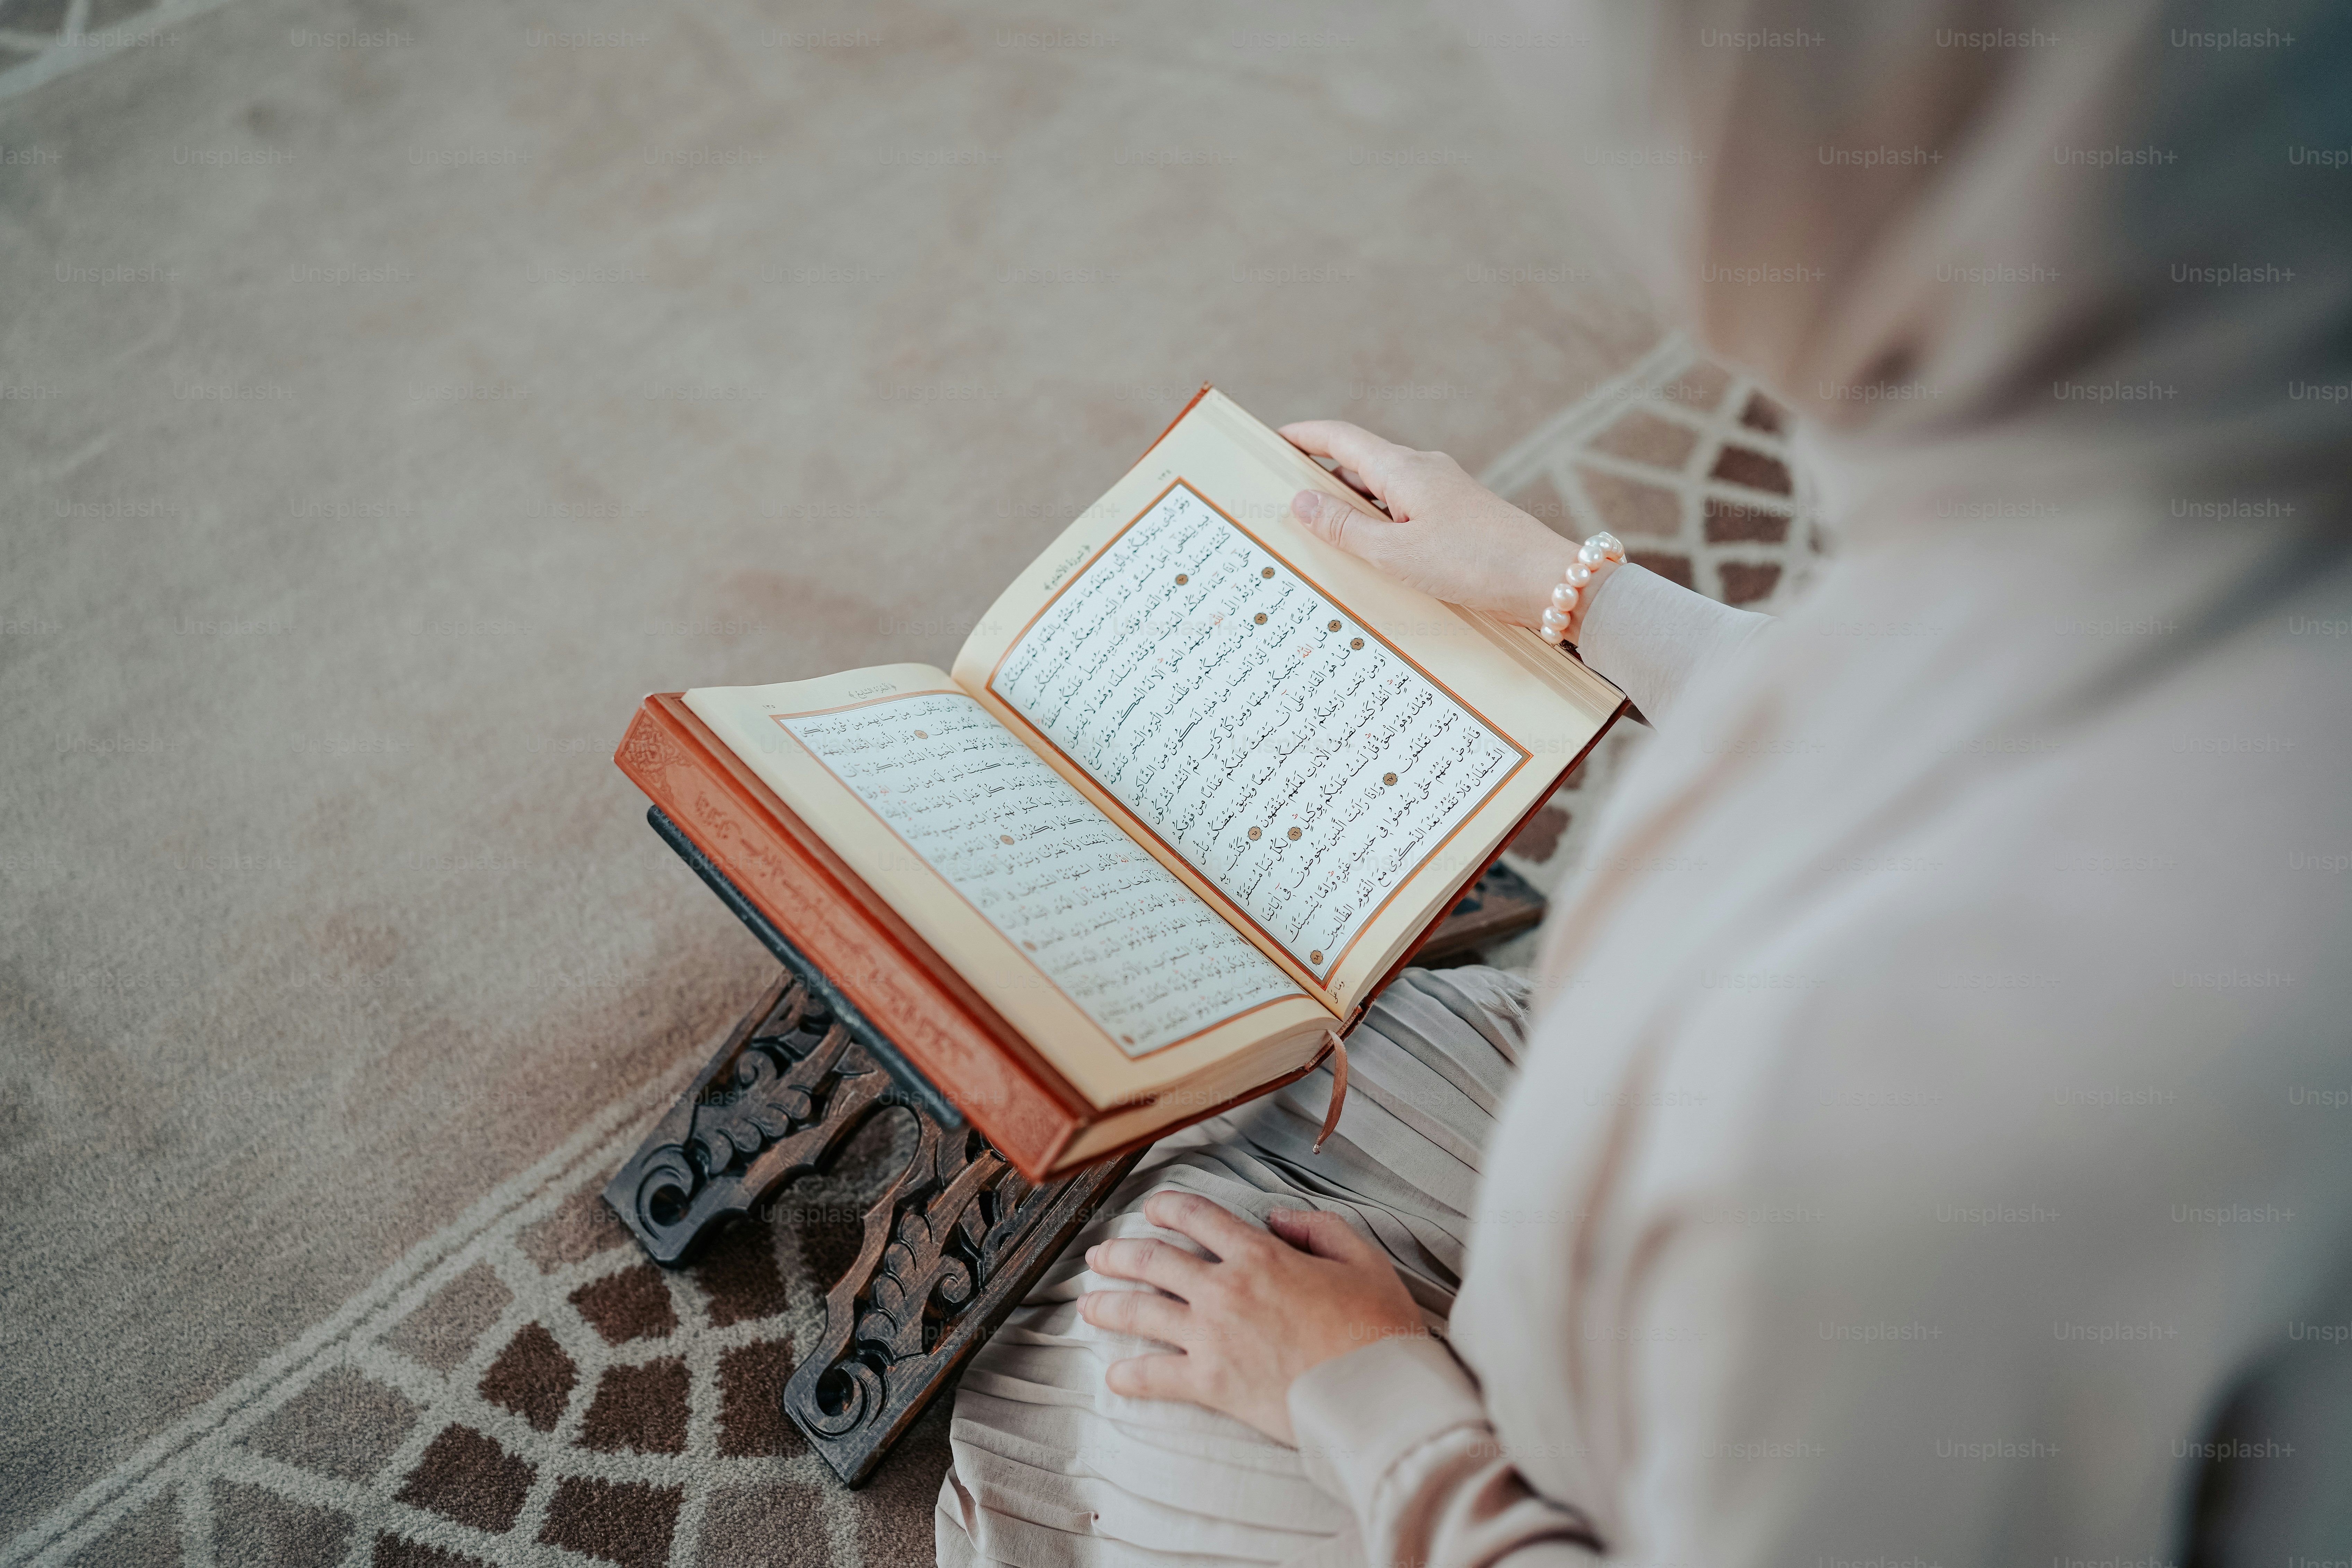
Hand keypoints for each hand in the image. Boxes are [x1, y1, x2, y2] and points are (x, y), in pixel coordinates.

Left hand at [1076, 1189, 1426, 1445]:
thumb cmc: (1377, 1328)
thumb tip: (1278, 1218)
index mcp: (1261, 1254)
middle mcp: (1227, 1289)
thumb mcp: (1362, 1258)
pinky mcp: (1212, 1383)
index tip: (1152, 1209)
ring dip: (1109, 1304)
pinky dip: (1129, 1376)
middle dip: (1120, 1254)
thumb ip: (1319, 1227)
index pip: (1198, 1216)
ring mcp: (1214, 1336)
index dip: (1168, 1207)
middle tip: (1100, 1256)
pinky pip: (1155, 1376)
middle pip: (1154, 1260)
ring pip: (1142, 1311)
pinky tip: (1114, 1376)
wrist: (1377, 1394)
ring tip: (1088, 1304)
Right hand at [1281, 420, 1579, 631]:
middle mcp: (1423, 471)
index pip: (1341, 438)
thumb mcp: (1395, 552)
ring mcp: (1443, 492)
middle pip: (1360, 461)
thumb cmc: (1473, 563)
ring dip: (1350, 503)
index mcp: (1403, 469)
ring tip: (1318, 528)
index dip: (1305, 434)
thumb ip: (1345, 527)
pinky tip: (1371, 550)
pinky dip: (1378, 521)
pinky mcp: (1458, 516)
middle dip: (1321, 474)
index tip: (1275, 436)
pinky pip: (1404, 510)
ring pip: (1382, 488)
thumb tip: (1300, 501)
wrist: (1545, 580)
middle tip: (1284, 493)